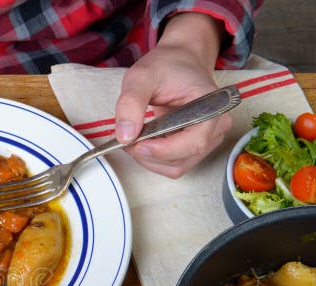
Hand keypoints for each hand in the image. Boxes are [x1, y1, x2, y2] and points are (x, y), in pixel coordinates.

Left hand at [114, 13, 231, 177]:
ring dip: (150, 159)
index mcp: (212, 107)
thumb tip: (125, 136)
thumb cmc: (165, 66)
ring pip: (177, 166)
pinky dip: (154, 159)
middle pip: (183, 159)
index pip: (194, 143)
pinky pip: (174, 164)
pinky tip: (143, 142)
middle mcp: (216, 126)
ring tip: (134, 139)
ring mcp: (208, 139)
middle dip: (149, 155)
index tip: (135, 143)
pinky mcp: (195, 146)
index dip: (162, 150)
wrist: (179, 62)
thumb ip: (130, 104)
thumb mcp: (141, 77)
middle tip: (127, 139)